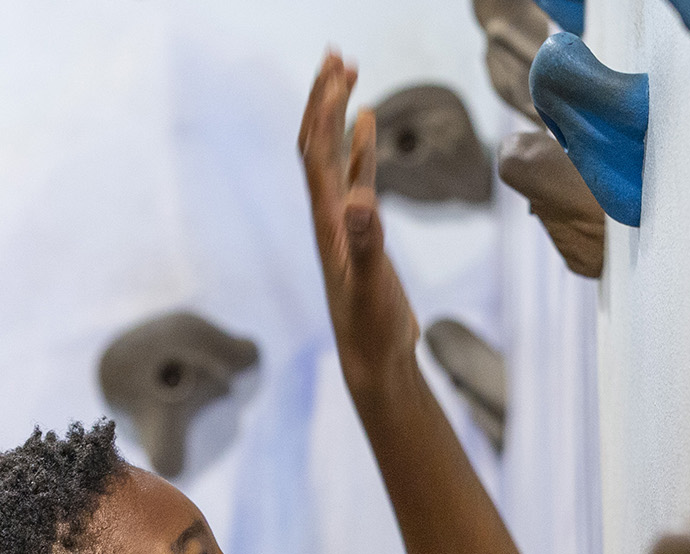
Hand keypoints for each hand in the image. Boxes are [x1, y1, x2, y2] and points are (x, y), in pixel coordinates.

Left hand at [298, 51, 420, 401]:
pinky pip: (357, 177)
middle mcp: (329, 216)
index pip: (316, 153)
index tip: (334, 68)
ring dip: (338, 114)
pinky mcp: (362, 234)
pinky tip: (367, 124)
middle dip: (323, 98)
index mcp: (328, 222)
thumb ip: (366, 244)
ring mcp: (344, 223)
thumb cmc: (371, 330)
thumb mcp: (371, 286)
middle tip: (336, 54)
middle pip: (317, 144)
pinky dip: (360, 147)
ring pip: (335, 156)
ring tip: (349, 75)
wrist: (373, 361)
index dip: (321, 109)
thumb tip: (358, 202)